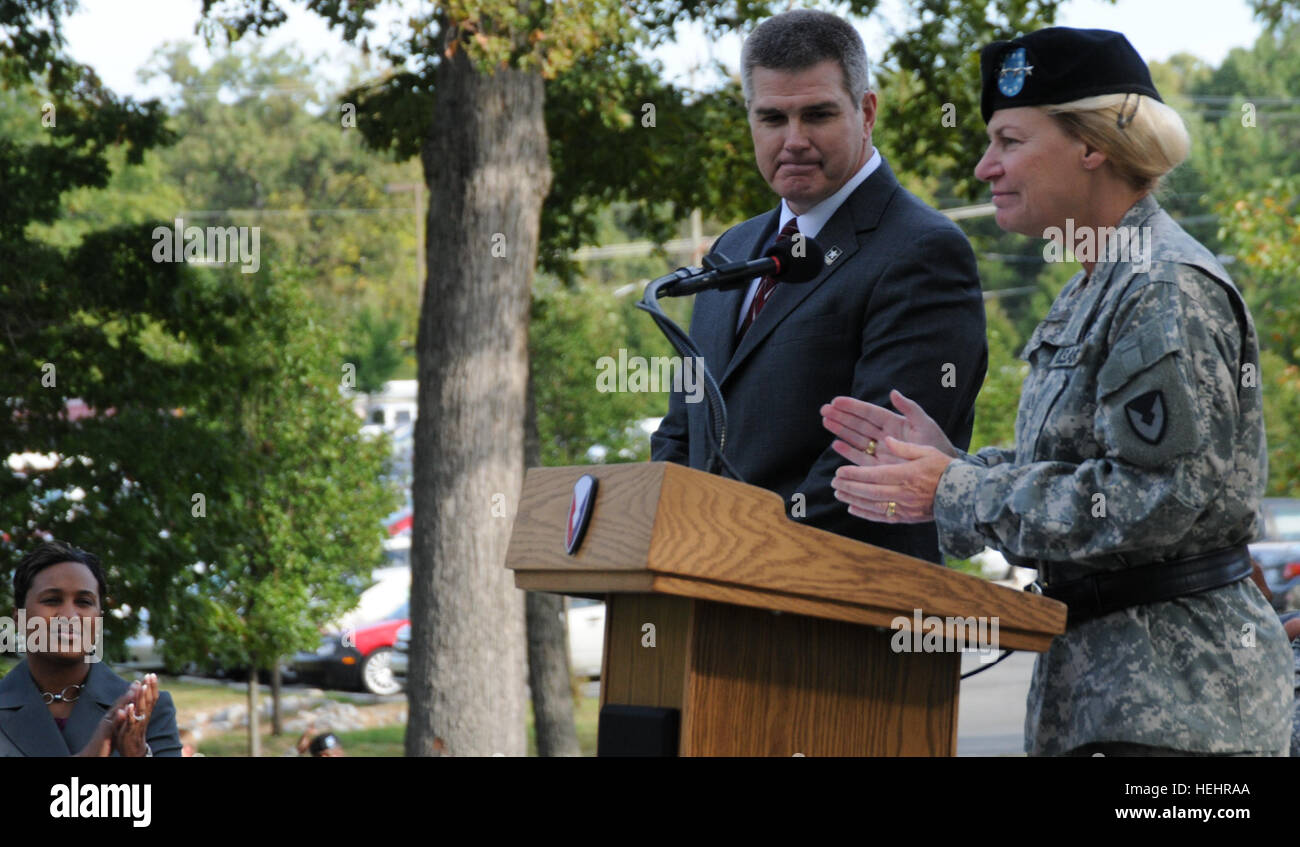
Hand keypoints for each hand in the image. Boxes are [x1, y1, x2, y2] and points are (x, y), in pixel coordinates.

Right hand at [74, 682, 138, 756]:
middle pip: (118, 703)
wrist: (90, 756)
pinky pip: (111, 725)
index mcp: (110, 718)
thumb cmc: (103, 743)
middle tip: (138, 682)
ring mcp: (105, 725)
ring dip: (124, 700)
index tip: (139, 684)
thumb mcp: (112, 729)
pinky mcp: (104, 734)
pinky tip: (124, 711)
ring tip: (133, 691)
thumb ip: (118, 720)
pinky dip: (118, 717)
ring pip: (115, 711)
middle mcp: (107, 719)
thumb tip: (124, 712)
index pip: (121, 704)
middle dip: (128, 693)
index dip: (129, 694)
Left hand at [112, 674, 158, 756]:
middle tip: (150, 675)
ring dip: (142, 697)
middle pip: (149, 701)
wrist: (133, 750)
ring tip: (143, 686)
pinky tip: (130, 706)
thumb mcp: (138, 717)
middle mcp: (144, 717)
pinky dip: (131, 714)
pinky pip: (131, 722)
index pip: (151, 697)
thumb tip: (141, 691)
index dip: (152, 686)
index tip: (152, 674)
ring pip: (142, 709)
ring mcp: (138, 724)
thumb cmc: (134, 732)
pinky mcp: (130, 731)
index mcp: (146, 713)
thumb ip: (139, 705)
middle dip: (149, 688)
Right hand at [821, 390, 956, 468]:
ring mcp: (880, 452)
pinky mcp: (878, 467)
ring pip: (855, 439)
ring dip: (840, 430)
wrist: (941, 472)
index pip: (869, 413)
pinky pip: (859, 458)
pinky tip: (836, 444)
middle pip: (858, 424)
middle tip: (824, 410)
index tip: (836, 401)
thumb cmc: (936, 445)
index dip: (853, 407)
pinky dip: (847, 451)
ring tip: (825, 421)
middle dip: (841, 416)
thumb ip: (909, 408)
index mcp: (893, 423)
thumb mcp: (924, 424)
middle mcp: (883, 436)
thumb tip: (893, 392)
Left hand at [830, 437, 954, 523]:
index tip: (840, 471)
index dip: (855, 474)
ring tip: (839, 493)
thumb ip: (904, 447)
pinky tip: (853, 508)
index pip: (875, 475)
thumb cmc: (944, 468)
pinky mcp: (907, 517)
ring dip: (853, 499)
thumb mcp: (927, 451)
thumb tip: (886, 439)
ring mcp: (905, 508)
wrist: (963, 494)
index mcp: (907, 475)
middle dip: (850, 487)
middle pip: (870, 492)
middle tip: (834, 482)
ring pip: (873, 505)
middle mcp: (904, 493)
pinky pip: (882, 517)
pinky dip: (866, 513)